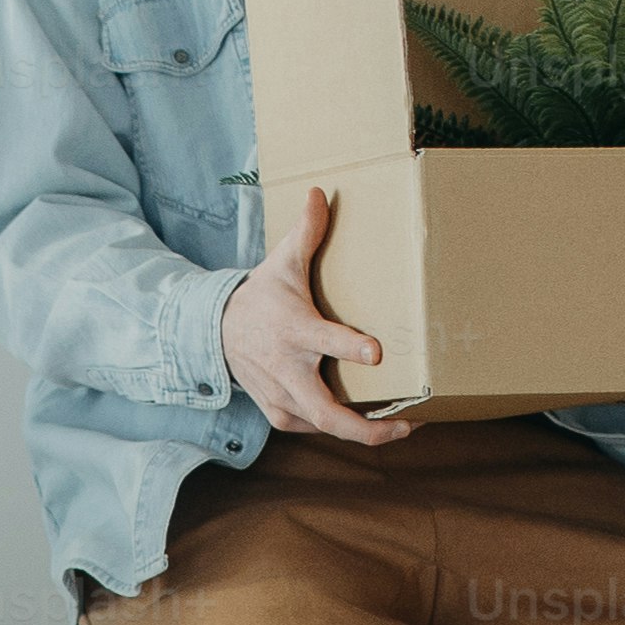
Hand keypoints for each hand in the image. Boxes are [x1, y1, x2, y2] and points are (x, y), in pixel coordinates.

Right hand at [222, 182, 401, 446]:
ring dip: (365, 431)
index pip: (323, 339)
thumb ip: (306, 233)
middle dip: (367, 426)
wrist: (217, 333)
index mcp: (294, 329)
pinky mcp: (280, 414)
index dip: (349, 347)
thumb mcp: (281, 263)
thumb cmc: (262, 297)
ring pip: (324, 425)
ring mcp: (281, 396)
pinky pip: (315, 428)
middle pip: (326, 409)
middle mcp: (287, 369)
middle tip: (407, 424)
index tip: (377, 352)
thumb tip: (321, 193)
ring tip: (404, 426)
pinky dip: (343, 430)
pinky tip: (373, 425)